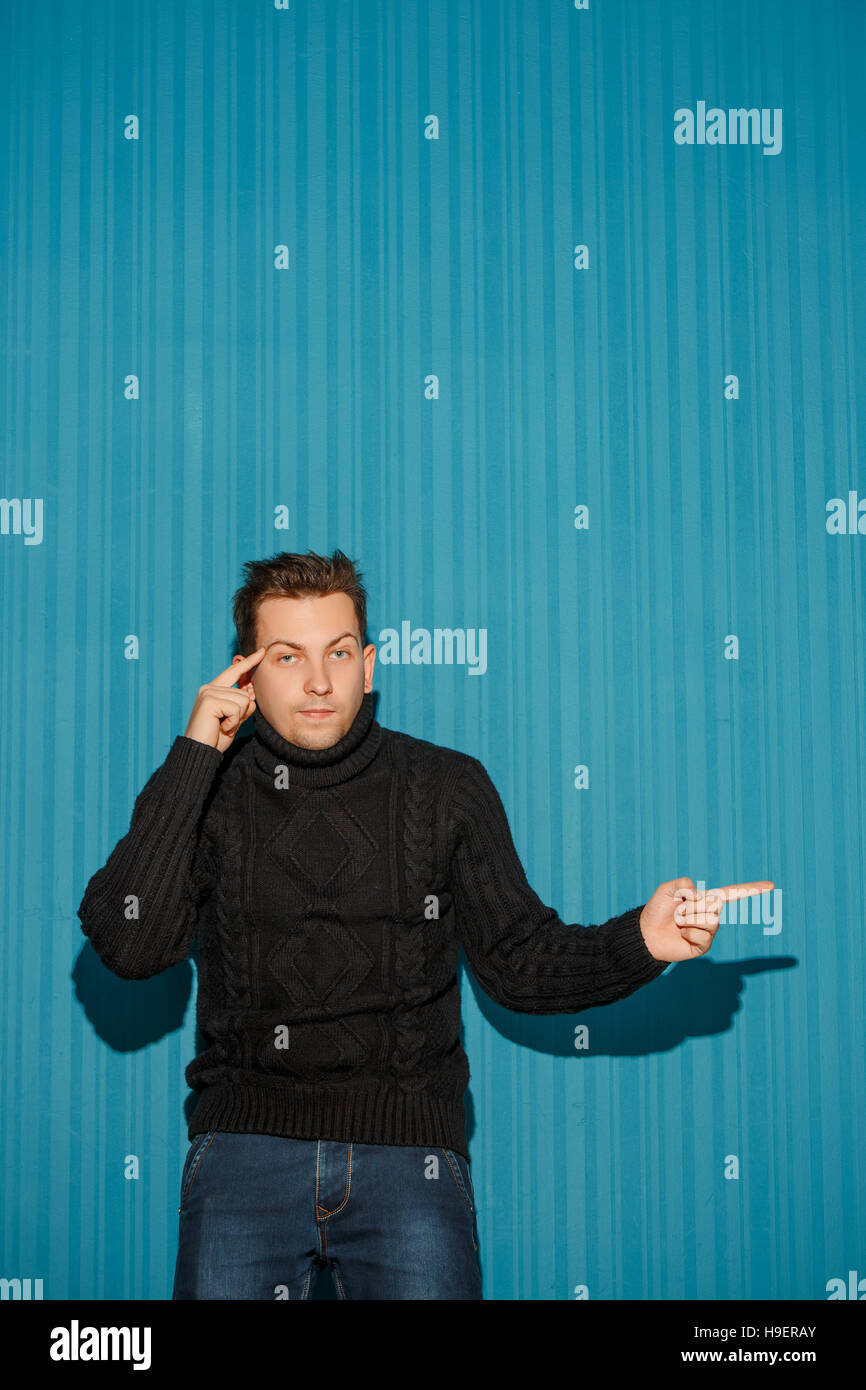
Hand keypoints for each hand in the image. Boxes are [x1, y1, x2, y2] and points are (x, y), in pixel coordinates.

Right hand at [184, 647, 265, 752]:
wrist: (200, 751)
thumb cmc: (215, 737)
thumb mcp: (234, 719)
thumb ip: (243, 704)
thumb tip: (252, 689)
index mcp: (214, 689)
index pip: (234, 672)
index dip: (248, 663)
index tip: (261, 652)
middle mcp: (209, 688)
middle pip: (244, 692)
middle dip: (242, 712)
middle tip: (227, 724)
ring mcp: (208, 693)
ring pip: (243, 700)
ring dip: (237, 718)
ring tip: (223, 726)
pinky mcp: (209, 700)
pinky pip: (236, 708)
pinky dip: (233, 722)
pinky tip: (222, 727)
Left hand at [639, 876, 774, 962]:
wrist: (646, 933)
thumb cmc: (657, 910)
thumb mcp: (667, 889)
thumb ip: (684, 884)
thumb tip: (700, 897)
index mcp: (706, 899)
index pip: (733, 893)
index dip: (752, 889)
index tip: (771, 886)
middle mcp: (711, 915)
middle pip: (715, 904)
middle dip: (693, 905)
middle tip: (678, 911)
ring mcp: (709, 931)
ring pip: (710, 920)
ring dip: (689, 919)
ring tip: (678, 923)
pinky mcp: (704, 946)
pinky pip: (703, 936)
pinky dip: (688, 933)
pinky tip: (681, 934)